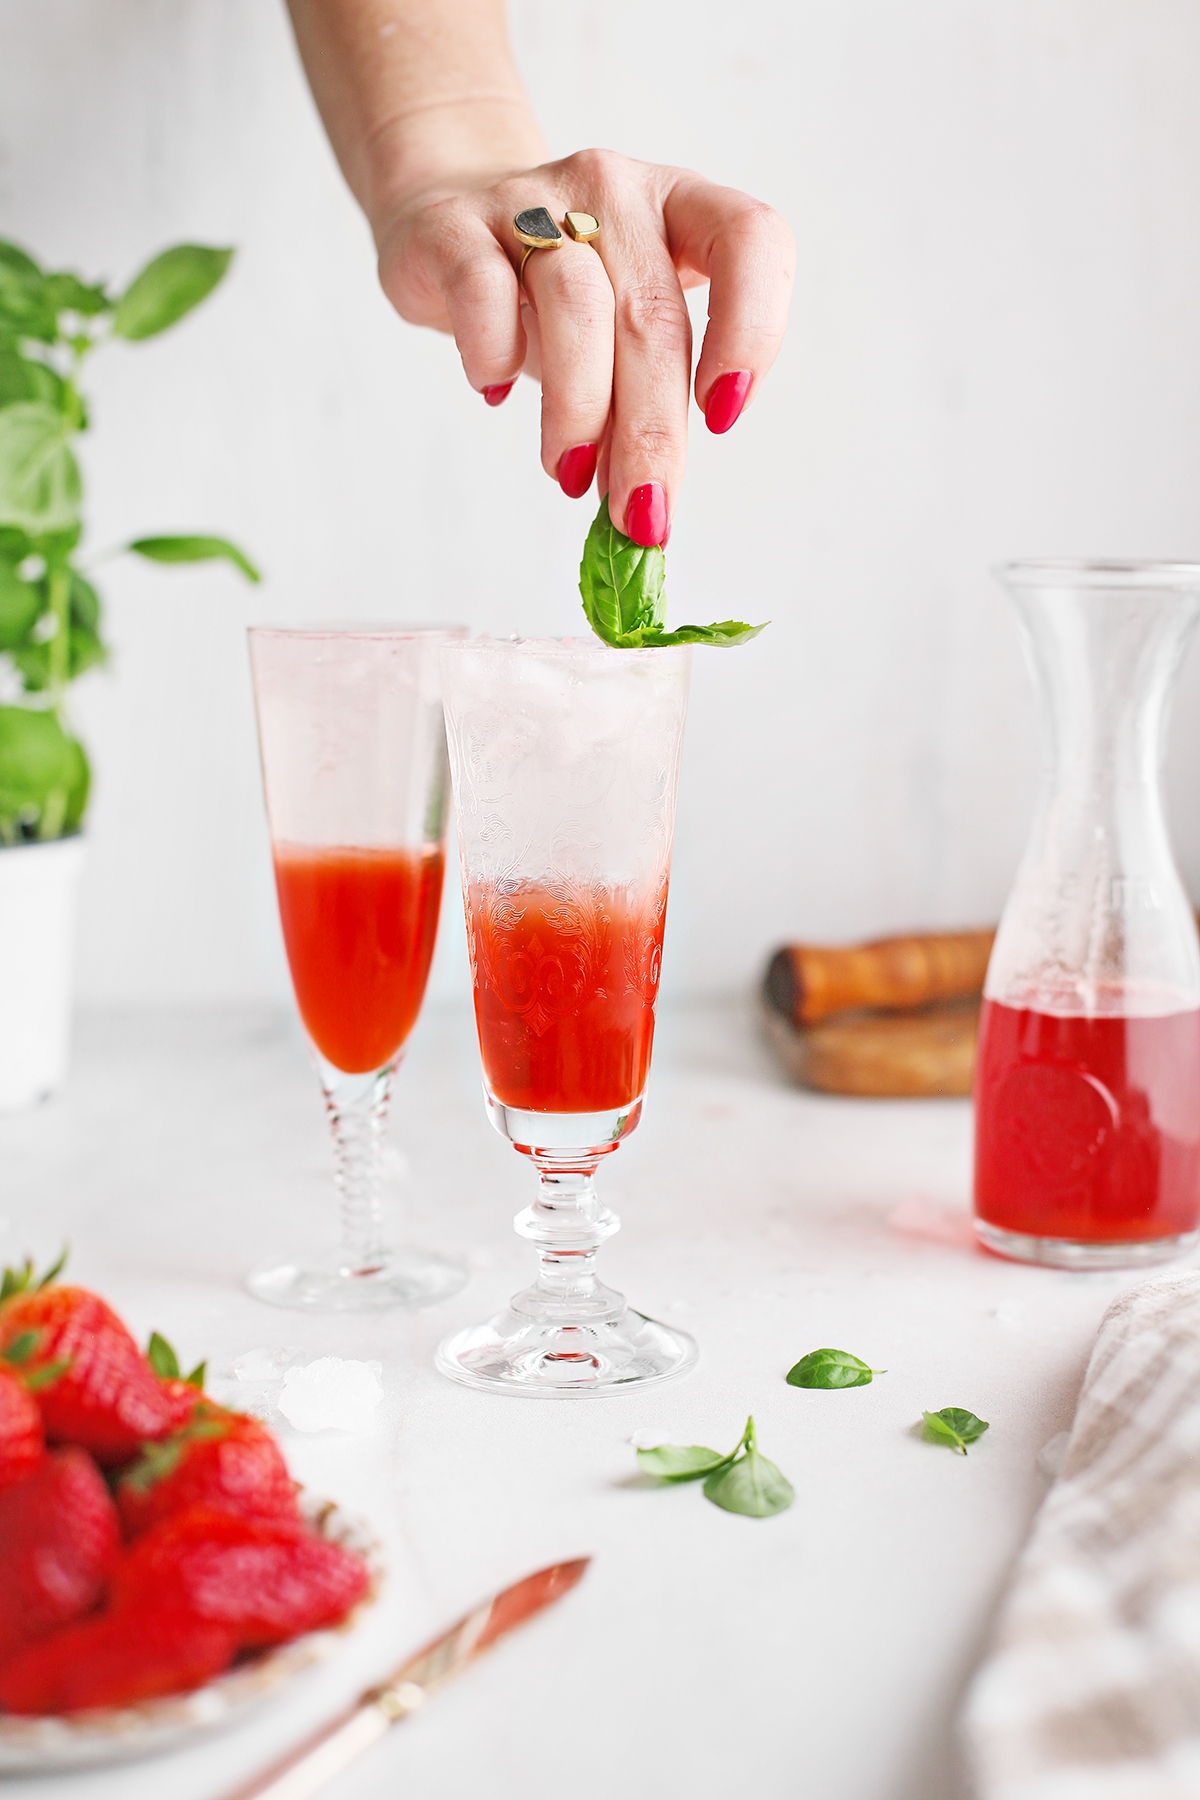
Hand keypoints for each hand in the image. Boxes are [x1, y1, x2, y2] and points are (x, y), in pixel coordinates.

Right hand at [374, 149, 793, 543]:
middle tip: (640, 511)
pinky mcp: (455, 226)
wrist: (445, 224)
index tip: (721, 417)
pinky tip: (498, 392)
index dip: (752, 329)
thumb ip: (643, 401)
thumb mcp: (618, 338)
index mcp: (681, 207)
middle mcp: (615, 191)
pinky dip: (496, 355)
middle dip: (651, 431)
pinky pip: (483, 290)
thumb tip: (646, 506)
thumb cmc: (554, 298)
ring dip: (580, 410)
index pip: (750, 238)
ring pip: (576, 303)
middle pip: (652, 313)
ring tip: (571, 473)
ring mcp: (534, 198)